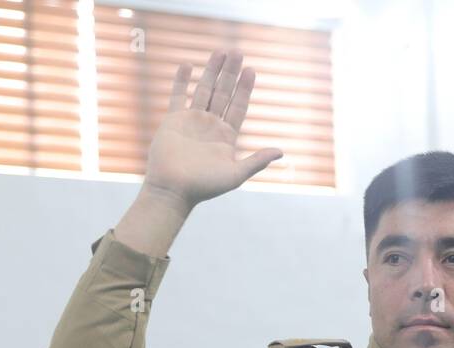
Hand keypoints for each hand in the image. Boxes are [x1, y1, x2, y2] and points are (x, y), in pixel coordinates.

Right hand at [142, 50, 282, 211]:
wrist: (173, 190)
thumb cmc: (204, 187)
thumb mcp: (235, 175)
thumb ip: (256, 161)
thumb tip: (281, 152)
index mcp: (226, 137)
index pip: (239, 106)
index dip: (245, 89)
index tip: (251, 71)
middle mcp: (210, 126)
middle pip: (223, 93)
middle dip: (230, 73)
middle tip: (237, 52)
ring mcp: (191, 121)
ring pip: (203, 90)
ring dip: (211, 71)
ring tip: (220, 52)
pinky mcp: (173, 121)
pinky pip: (178, 96)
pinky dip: (181, 81)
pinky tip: (187, 66)